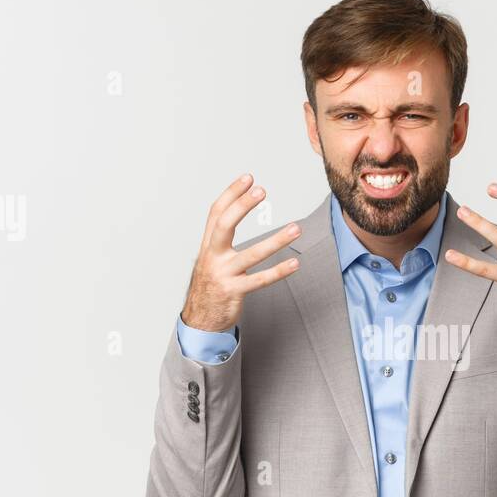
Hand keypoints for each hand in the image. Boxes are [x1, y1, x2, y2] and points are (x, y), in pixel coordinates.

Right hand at [181, 174, 301, 331]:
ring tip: (296, 228)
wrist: (200, 319)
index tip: (248, 178)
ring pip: (251, 254)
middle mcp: (213, 257)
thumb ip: (220, 238)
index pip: (216, 213)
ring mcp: (223, 274)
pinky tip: (295, 263)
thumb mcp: (210, 258)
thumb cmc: (210, 285)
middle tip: (262, 190)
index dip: (231, 194)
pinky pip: (260, 280)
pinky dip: (279, 271)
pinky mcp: (234, 291)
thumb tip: (235, 210)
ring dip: (276, 240)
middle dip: (242, 206)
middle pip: (225, 225)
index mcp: (207, 245)